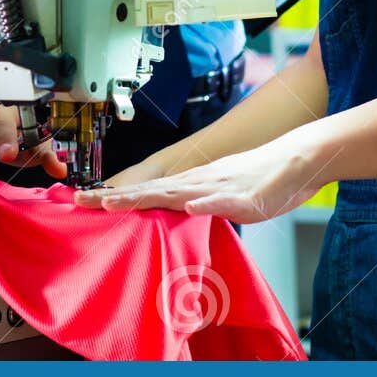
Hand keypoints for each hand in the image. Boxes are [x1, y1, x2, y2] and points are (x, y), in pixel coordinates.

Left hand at [74, 135, 324, 222]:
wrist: (295, 161)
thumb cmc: (260, 180)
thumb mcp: (222, 196)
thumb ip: (199, 204)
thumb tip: (177, 215)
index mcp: (190, 184)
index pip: (145, 192)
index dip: (115, 197)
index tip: (84, 201)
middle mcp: (197, 182)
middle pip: (149, 191)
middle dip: (114, 198)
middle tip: (81, 201)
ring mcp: (218, 187)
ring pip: (175, 194)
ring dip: (144, 199)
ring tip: (115, 204)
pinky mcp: (244, 198)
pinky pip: (222, 201)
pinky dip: (204, 204)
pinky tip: (188, 206)